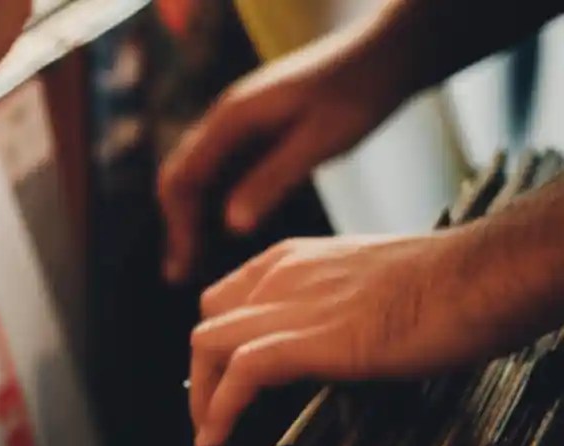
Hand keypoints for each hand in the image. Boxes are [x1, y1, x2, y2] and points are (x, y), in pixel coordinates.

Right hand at [158, 27, 409, 283]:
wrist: (387, 53)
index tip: (185, 266)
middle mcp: (226, 117)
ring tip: (195, 259)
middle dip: (177, 224)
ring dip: (193, 215)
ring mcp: (239, 122)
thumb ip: (274, 179)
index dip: (179, 225)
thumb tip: (231, 224)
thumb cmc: (361, 91)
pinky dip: (215, 201)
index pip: (184, 178)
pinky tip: (224, 228)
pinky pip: (222, 169)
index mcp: (233, 117)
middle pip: (181, 176)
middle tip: (180, 272)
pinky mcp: (256, 129)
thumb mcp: (321, 141)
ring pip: (199, 174)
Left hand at [187, 231, 533, 445]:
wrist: (478, 276)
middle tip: (212, 414)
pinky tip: (218, 439)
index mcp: (294, 260)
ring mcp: (291, 305)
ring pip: (208, 344)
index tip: (219, 379)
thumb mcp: (367, 290)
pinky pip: (240, 373)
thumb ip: (332, 310)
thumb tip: (327, 350)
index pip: (227, 297)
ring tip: (210, 437)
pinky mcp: (308, 340)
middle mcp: (282, 276)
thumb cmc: (446, 284)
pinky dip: (220, 410)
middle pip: (208, 321)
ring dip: (202, 397)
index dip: (217, 343)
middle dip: (203, 372)